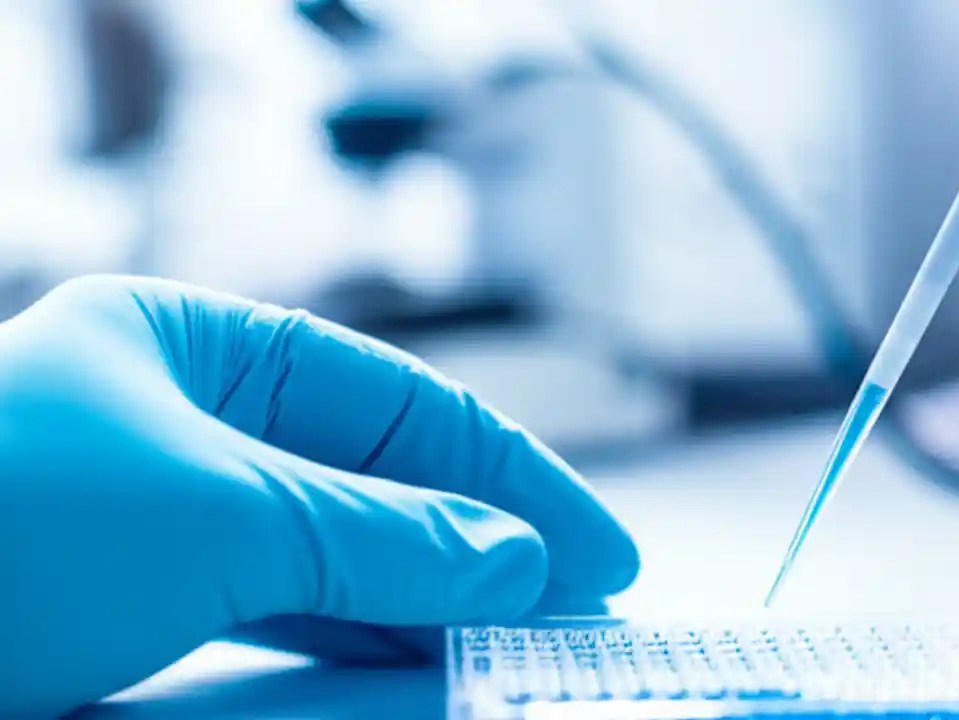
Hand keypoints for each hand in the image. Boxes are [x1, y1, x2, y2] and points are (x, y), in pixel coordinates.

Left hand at [0, 276, 638, 717]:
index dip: (508, 476)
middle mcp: (180, 419)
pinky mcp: (132, 608)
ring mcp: (157, 518)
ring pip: (332, 552)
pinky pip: (277, 611)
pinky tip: (419, 655)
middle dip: (477, 540)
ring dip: (424, 596)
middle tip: (576, 601)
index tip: (593, 549)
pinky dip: (353, 634)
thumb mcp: (218, 514)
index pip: (394, 400)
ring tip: (519, 636)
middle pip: (371, 476)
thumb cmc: (0, 529)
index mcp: (192, 344)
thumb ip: (380, 534)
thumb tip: (515, 557)